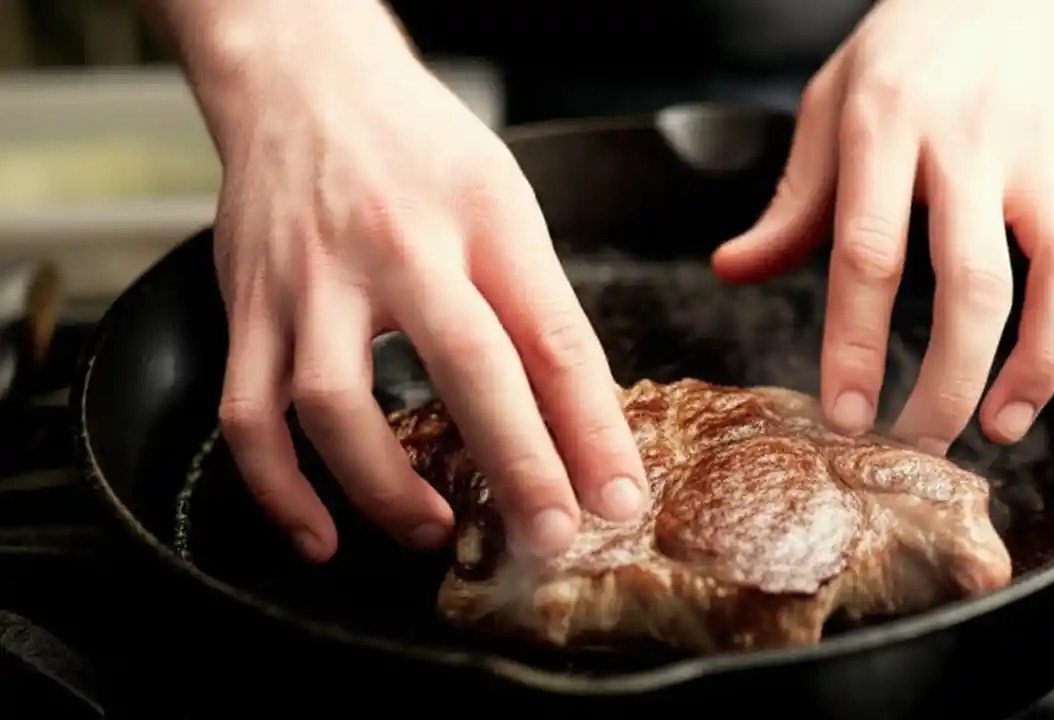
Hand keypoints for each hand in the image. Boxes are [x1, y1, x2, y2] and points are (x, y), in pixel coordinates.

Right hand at [170, 2, 647, 561]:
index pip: (554, 335)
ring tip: (432, 531)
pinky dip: (279, 491)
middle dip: (518, 466)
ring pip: (335, 405)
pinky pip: (248, 416)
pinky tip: (319, 535)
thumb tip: (576, 418)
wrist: (302, 80)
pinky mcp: (247, 305)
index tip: (618, 497)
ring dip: (386, 489)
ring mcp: (312, 278)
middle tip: (549, 536)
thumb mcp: (501, 199)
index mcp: (482, 217)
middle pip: (466, 366)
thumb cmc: (416, 146)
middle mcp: (397, 245)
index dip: (592, 428)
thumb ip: (533, 300)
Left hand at [713, 0, 1053, 453]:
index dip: (855, 345)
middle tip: (922, 442)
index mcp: (888, 125)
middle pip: (970, 283)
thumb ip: (793, 198)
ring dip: (1035, 365)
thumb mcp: (830, 101)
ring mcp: (1041, 156)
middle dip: (948, 379)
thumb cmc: (913, 42)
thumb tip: (734, 269)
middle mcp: (970, 143)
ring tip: (1003, 427)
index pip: (869, 254)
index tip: (845, 412)